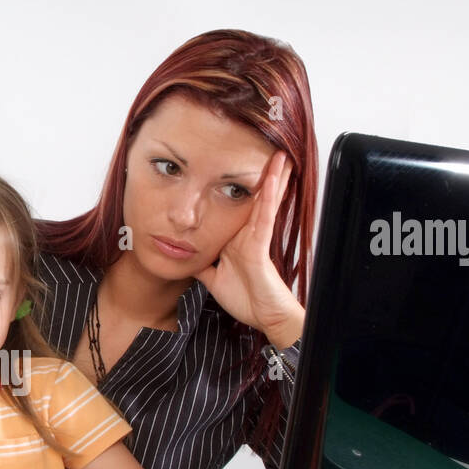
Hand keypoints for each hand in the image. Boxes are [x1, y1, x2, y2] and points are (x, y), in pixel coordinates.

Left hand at [194, 149, 303, 346]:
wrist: (264, 318)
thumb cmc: (246, 299)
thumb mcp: (215, 279)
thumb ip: (203, 266)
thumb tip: (188, 258)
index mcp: (238, 240)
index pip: (240, 208)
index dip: (242, 188)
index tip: (241, 168)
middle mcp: (249, 235)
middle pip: (255, 199)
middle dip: (264, 176)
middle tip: (271, 151)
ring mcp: (256, 240)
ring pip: (264, 202)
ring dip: (272, 179)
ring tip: (279, 156)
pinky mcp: (260, 249)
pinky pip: (264, 220)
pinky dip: (268, 200)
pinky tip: (272, 182)